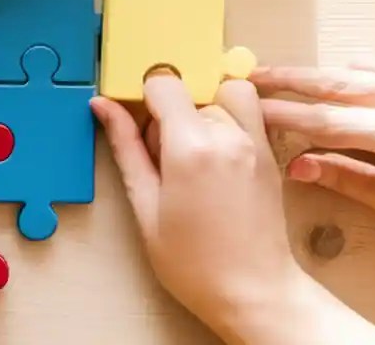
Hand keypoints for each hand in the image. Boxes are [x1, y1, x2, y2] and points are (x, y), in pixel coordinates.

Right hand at [94, 76, 374, 344]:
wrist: (255, 292)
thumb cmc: (197, 263)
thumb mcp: (145, 206)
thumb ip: (126, 147)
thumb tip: (104, 107)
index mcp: (191, 148)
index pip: (163, 83)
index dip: (143, 97)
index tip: (136, 121)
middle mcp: (228, 135)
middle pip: (191, 89)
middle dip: (172, 112)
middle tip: (164, 156)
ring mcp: (255, 141)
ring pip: (222, 92)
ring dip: (203, 110)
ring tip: (192, 153)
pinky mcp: (269, 151)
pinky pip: (247, 110)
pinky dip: (227, 119)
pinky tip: (213, 161)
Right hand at [254, 56, 374, 243]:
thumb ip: (349, 180)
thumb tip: (297, 165)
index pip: (328, 122)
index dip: (283, 114)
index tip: (249, 109)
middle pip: (334, 82)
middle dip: (287, 78)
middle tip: (249, 74)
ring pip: (354, 69)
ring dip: (316, 73)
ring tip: (279, 77)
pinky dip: (352, 71)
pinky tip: (335, 82)